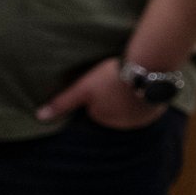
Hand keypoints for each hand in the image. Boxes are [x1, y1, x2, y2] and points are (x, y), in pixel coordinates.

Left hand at [36, 58, 167, 130]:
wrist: (148, 69)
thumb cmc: (111, 78)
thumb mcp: (82, 88)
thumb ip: (62, 103)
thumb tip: (39, 117)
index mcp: (104, 119)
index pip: (93, 109)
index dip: (93, 94)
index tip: (97, 82)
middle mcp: (124, 125)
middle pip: (111, 110)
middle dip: (110, 98)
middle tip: (112, 79)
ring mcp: (142, 119)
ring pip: (129, 108)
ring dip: (127, 98)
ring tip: (126, 81)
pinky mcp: (156, 111)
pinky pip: (146, 106)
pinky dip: (143, 97)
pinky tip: (141, 84)